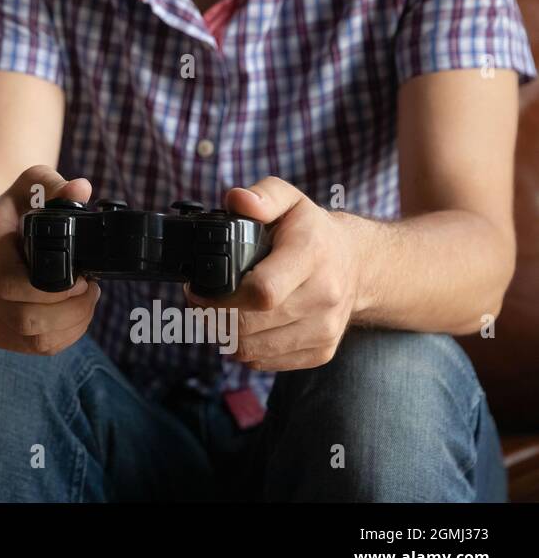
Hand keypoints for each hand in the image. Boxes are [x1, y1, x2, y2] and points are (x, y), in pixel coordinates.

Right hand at [0, 166, 101, 355]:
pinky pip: (36, 348)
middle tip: (91, 289)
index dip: (52, 290)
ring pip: (35, 340)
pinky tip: (74, 315)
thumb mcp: (27, 188)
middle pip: (27, 320)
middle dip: (72, 310)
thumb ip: (53, 185)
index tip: (82, 279)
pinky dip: (65, 336)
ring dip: (73, 324)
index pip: (9, 284)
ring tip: (87, 300)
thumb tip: (81, 190)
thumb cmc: (7, 215)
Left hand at [183, 177, 360, 370]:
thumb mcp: (289, 199)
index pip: (262, 291)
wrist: (358, 264)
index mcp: (312, 255)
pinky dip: (245, 351)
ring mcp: (325, 328)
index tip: (197, 289)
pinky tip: (239, 331)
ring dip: (223, 337)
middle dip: (213, 317)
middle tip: (198, 304)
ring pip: (255, 349)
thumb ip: (263, 196)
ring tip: (213, 316)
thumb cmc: (312, 231)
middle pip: (251, 325)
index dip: (220, 297)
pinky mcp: (322, 351)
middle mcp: (324, 295)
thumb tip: (238, 200)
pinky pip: (268, 362)